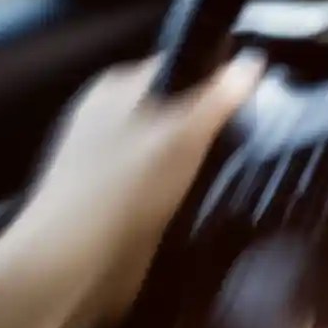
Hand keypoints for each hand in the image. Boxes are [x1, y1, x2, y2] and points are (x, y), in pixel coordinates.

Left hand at [24, 55, 261, 317]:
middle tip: (254, 135)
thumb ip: (219, 97)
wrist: (73, 267)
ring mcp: (111, 164)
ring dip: (200, 163)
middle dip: (212, 124)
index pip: (178, 64)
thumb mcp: (183, 136)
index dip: (217, 73)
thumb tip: (252, 60)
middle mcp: (110, 119)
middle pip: (177, 109)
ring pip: (173, 151)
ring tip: (241, 170)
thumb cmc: (124, 188)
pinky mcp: (118, 203)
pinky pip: (165, 186)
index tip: (255, 92)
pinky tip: (210, 201)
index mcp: (116, 89)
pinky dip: (185, 192)